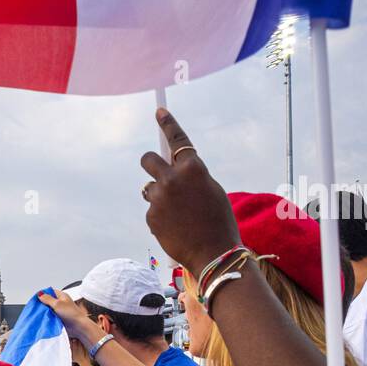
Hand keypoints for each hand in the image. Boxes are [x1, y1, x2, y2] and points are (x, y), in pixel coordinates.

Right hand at [36, 290, 96, 342]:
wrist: (78, 327)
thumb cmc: (71, 314)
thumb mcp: (57, 304)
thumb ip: (47, 299)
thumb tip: (40, 294)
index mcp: (61, 296)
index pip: (49, 292)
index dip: (42, 294)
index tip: (35, 298)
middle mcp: (60, 302)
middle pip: (48, 301)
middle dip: (42, 304)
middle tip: (35, 307)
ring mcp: (59, 311)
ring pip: (48, 309)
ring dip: (44, 312)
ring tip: (38, 313)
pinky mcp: (58, 318)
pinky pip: (50, 316)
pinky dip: (46, 317)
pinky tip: (42, 319)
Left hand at [140, 109, 238, 273]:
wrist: (213, 252)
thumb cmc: (218, 221)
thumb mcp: (211, 191)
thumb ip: (192, 177)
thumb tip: (174, 173)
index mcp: (193, 168)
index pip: (177, 140)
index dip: (168, 124)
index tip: (159, 112)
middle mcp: (172, 178)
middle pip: (148, 159)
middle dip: (150, 163)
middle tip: (156, 171)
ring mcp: (159, 198)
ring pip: (149, 188)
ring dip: (158, 195)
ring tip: (176, 213)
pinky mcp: (151, 216)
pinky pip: (153, 210)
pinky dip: (161, 216)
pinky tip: (175, 227)